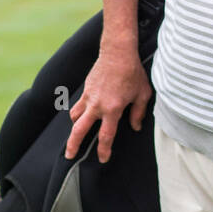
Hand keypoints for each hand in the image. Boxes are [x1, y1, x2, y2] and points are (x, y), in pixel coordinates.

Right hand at [65, 45, 152, 163]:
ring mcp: (89, 97)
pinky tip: (83, 114)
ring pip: (74, 117)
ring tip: (76, 134)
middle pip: (79, 130)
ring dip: (74, 127)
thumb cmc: (133, 72)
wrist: (117, 52)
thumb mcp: (143, 94)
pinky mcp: (86, 89)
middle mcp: (97, 105)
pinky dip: (78, 112)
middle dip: (73, 145)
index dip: (104, 150)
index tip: (103, 159)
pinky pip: (78, 105)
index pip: (105, 136)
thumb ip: (139, 113)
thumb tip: (135, 127)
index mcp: (113, 109)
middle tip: (70, 156)